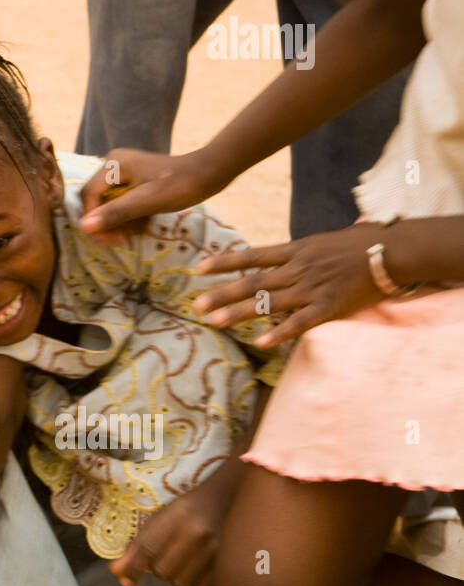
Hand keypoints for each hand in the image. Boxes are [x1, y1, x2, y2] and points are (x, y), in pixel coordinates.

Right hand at [80, 148, 226, 245]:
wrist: (208, 173)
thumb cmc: (180, 186)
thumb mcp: (147, 202)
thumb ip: (116, 213)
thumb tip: (84, 227)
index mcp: (112, 164)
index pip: (88, 196)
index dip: (94, 220)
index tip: (112, 239)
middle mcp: (112, 164)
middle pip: (96, 200)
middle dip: (109, 222)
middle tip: (124, 240)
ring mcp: (122, 171)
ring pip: (108, 203)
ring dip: (120, 221)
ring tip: (140, 229)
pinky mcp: (132, 178)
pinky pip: (120, 201)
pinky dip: (129, 215)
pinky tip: (144, 221)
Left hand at [110, 474, 235, 585]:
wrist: (227, 499)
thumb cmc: (187, 508)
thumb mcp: (160, 518)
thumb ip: (137, 545)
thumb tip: (117, 573)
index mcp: (176, 516)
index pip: (147, 548)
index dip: (132, 566)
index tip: (123, 577)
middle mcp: (196, 533)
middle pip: (162, 570)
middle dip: (157, 568)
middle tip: (164, 555)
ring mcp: (216, 549)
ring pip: (180, 582)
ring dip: (175, 575)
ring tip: (182, 558)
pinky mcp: (228, 563)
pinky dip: (194, 580)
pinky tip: (197, 564)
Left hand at [192, 223, 388, 346]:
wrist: (390, 250)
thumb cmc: (356, 245)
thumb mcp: (317, 243)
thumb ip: (293, 253)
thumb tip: (272, 257)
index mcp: (294, 251)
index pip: (250, 255)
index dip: (223, 262)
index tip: (197, 268)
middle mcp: (297, 269)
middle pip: (252, 282)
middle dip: (222, 293)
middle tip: (195, 305)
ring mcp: (311, 288)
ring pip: (269, 302)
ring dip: (239, 312)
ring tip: (214, 322)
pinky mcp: (329, 306)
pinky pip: (301, 322)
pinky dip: (280, 332)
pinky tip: (261, 342)